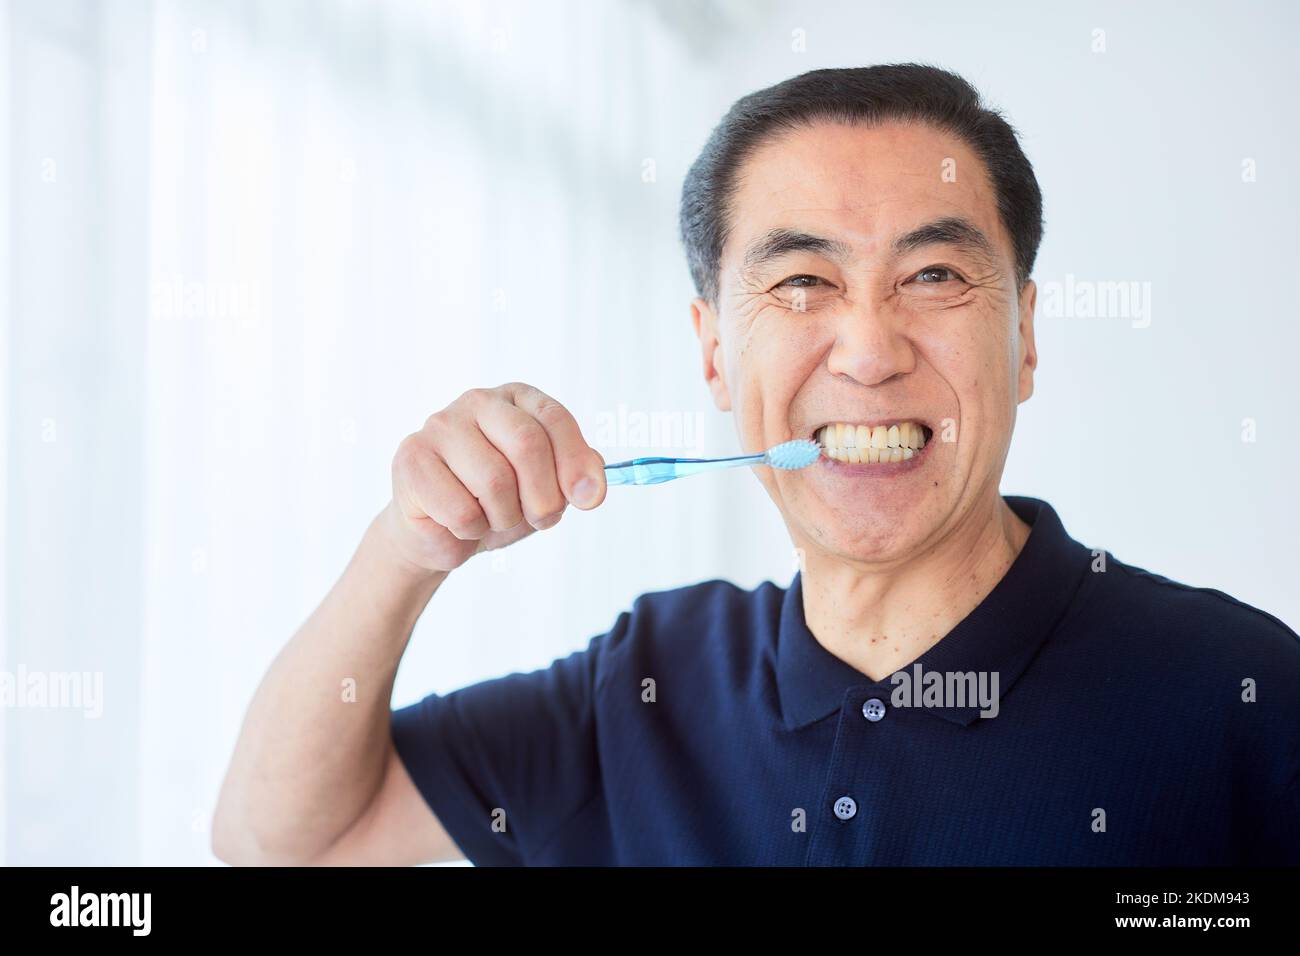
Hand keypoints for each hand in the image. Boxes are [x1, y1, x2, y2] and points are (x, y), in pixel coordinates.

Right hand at [380, 383, 606, 572]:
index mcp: (516, 399)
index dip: (576, 464)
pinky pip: (461, 510)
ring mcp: (440, 426)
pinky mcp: (412, 459)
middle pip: (527, 445)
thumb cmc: (497, 502)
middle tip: (539, 518)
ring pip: (494, 482)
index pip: (554, 419)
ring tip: (492, 516)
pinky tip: (459, 522)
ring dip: (504, 517)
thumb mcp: (547, 488)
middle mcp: (478, 402)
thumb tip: (590, 488)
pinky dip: (471, 530)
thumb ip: (575, 477)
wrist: (441, 532)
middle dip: (543, 497)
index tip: (588, 499)